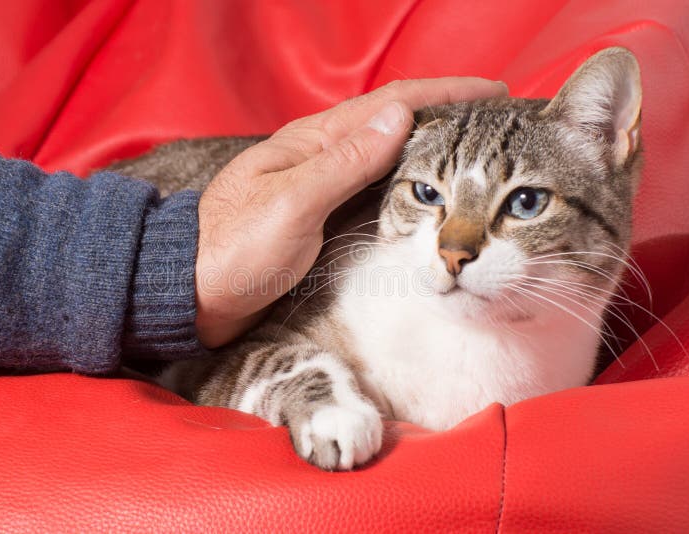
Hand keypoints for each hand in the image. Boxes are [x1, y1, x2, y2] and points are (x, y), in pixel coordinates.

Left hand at [195, 78, 507, 346]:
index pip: (388, 104)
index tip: (492, 92)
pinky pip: (373, 187)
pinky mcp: (320, 215)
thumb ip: (344, 162)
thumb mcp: (292, 204)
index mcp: (311, 141)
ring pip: (385, 154)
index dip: (442, 93)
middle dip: (444, 114)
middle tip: (495, 118)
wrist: (194, 292)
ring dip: (429, 145)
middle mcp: (319, 156)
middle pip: (391, 123)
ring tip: (473, 147)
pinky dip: (406, 180)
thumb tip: (399, 117)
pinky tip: (425, 188)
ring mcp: (320, 185)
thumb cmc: (234, 250)